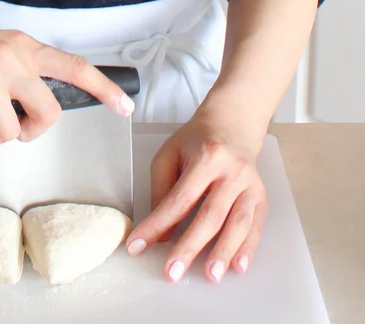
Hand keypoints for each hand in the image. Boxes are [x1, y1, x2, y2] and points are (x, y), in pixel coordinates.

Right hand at [0, 0, 134, 146]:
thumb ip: (15, 71)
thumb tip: (29, 111)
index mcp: (21, 47)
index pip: (74, 66)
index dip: (103, 89)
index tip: (125, 106)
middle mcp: (9, 59)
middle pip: (47, 114)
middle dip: (28, 132)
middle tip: (5, 128)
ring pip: (7, 133)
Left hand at [125, 103, 267, 282]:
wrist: (232, 124)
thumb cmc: (196, 141)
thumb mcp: (170, 154)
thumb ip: (162, 190)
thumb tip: (159, 232)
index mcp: (207, 157)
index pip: (179, 198)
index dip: (158, 224)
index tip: (138, 246)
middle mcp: (232, 172)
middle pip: (210, 214)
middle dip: (190, 246)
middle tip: (172, 272)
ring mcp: (250, 185)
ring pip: (238, 223)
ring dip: (223, 251)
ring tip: (210, 276)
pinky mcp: (262, 197)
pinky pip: (256, 226)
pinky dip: (248, 248)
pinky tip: (238, 267)